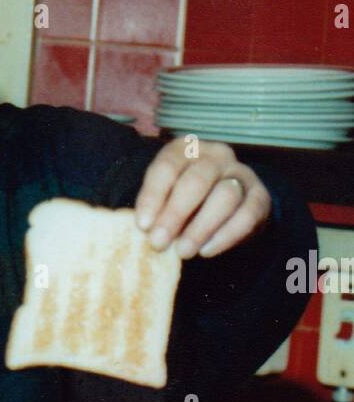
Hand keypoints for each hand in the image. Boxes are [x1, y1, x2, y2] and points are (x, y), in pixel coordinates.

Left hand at [134, 137, 270, 259]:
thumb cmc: (185, 201)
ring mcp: (241, 174)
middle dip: (175, 214)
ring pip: (225, 196)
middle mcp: (216, 156)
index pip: (168, 167)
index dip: (153, 196)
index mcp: (187, 149)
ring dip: (201, 227)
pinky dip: (225, 236)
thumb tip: (145, 231)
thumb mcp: (165, 197)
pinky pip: (246, 216)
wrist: (227, 206)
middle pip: (197, 181)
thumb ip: (155, 209)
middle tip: (159, 243)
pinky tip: (206, 251)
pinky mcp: (260, 197)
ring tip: (183, 252)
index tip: (142, 225)